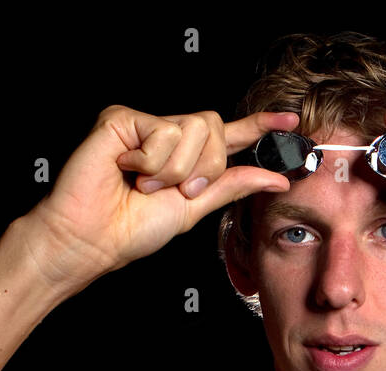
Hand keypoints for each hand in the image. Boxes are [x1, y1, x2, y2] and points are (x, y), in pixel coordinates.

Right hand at [23, 106, 299, 292]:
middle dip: (204, 167)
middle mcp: (168, 136)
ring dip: (174, 169)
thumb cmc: (132, 228)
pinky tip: (125, 170)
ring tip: (144, 185)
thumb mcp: (195, 208)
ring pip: (192, 128)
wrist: (94, 238)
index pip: (230, 135)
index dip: (260, 125)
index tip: (291, 122)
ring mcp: (145, 124)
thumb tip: (276, 177)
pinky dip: (150, 162)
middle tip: (174, 191)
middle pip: (215, 128)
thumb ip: (233, 185)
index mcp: (188, 158)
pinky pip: (163, 131)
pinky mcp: (123, 118)